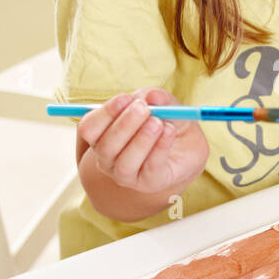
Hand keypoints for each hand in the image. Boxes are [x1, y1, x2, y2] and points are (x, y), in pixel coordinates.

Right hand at [77, 87, 208, 195]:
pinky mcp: (149, 183)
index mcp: (101, 136)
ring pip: (124, 162)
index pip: (89, 128)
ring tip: (158, 123)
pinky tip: (169, 132)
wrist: (189, 147)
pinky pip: (150, 167)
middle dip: (124, 125)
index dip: (105, 113)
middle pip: (105, 146)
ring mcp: (126, 175)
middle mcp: (108, 158)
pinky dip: (160, 147)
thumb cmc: (167, 122)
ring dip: (141, 139)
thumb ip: (158, 98)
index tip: (126, 98)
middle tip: (143, 108)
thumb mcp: (164, 105)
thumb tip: (151, 96)